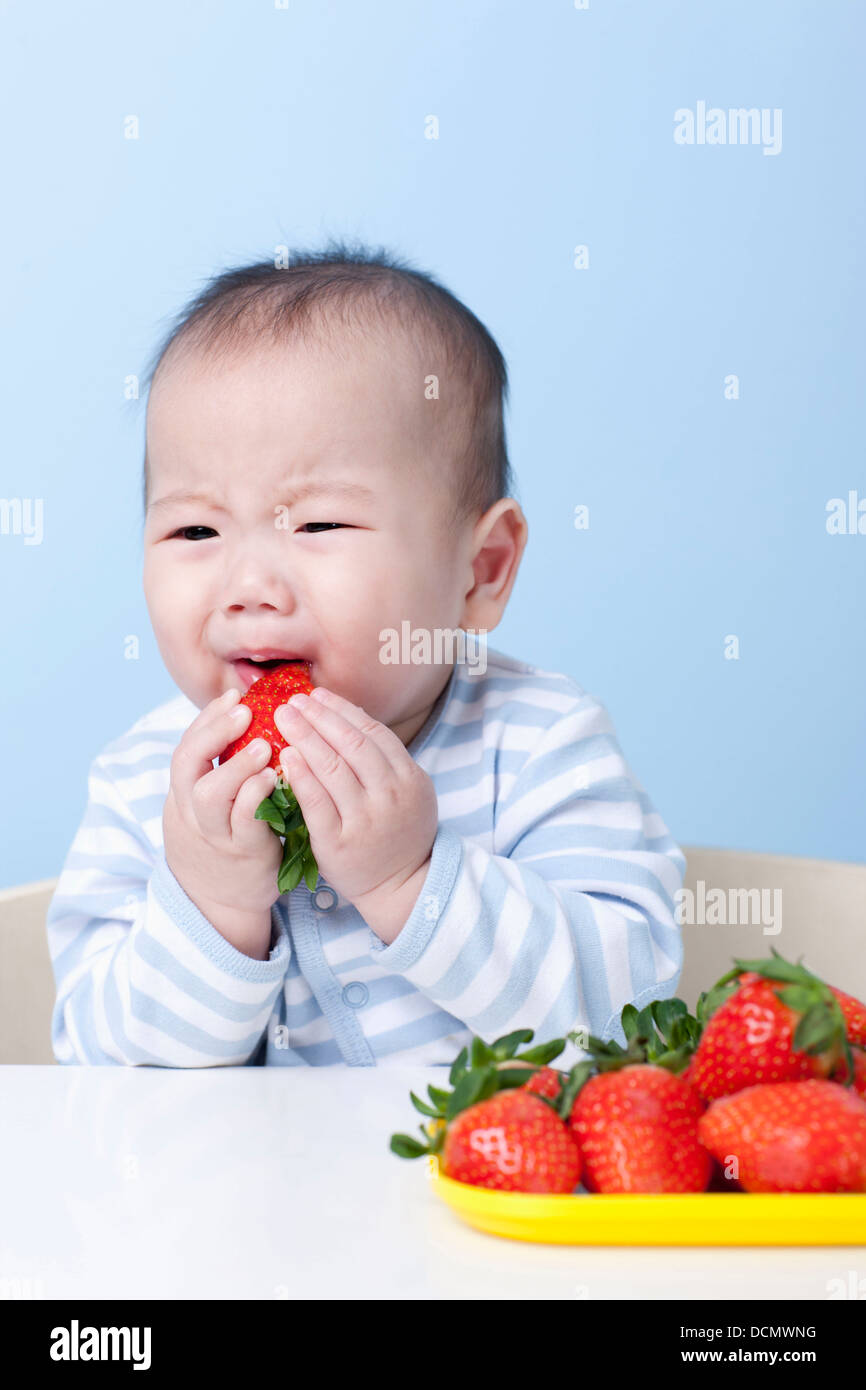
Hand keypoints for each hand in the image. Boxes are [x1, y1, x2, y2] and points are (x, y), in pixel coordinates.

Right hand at [163, 689, 282, 950]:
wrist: (221, 902)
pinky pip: (242, 823)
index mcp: (184, 793)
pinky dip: (254, 797)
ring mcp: (212, 834)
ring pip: (210, 796)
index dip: (207, 719)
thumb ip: (222, 770)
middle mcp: (190, 811)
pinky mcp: (239, 853)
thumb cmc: (225, 839)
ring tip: (264, 744)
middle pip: (187, 764)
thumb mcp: (211, 804)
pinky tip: (273, 778)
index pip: (187, 747)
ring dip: (236, 766)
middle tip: (244, 709)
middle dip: (213, 732)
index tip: (233, 695)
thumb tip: (249, 721)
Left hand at [273, 687, 437, 936]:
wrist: (401, 885)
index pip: (373, 733)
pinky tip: (285, 756)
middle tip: (293, 700)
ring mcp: (365, 819)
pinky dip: (300, 775)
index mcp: (409, 778)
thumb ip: (386, 760)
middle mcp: (390, 795)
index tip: (317, 695)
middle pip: (351, 744)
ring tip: (283, 718)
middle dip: (319, 717)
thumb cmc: (399, 833)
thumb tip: (350, 717)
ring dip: (305, 737)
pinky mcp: (339, 842)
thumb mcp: (411, 792)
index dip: (342, 710)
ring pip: (332, 768)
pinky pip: (316, 802)